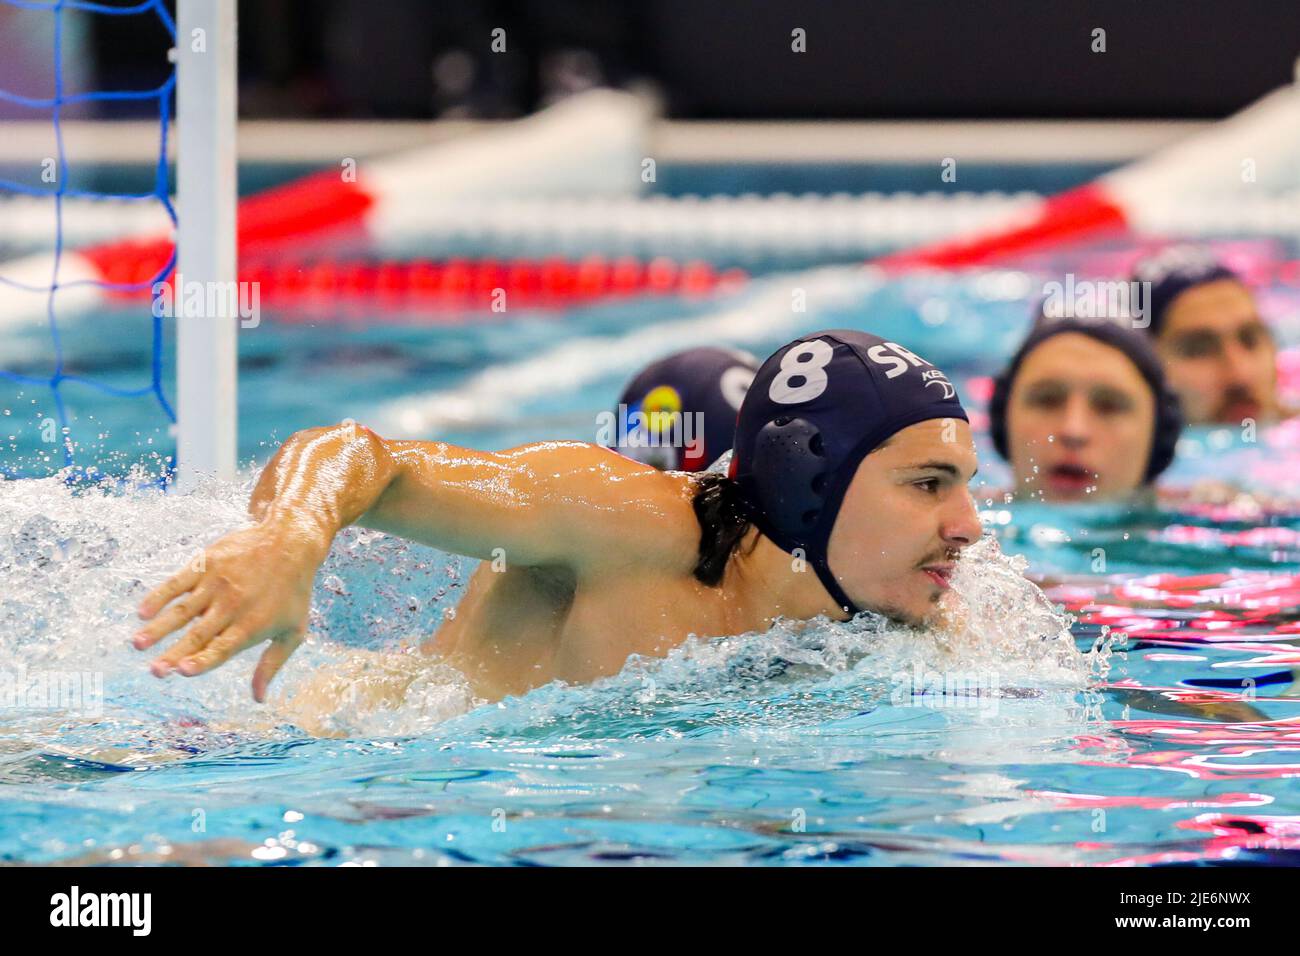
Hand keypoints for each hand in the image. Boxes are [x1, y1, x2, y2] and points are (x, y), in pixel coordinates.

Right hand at [134, 520, 323, 700]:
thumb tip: (259, 699)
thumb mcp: (293, 630)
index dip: (203, 660)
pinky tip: (142, 612)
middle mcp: (232, 605)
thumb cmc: (293, 592)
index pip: (223, 647)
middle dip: (174, 654)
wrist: (291, 541)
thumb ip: (272, 664)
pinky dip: (159, 596)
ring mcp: (217, 583)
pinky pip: (177, 582)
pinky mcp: (206, 564)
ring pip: (182, 610)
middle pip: (198, 634)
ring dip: (159, 628)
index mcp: (251, 625)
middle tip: (154, 671)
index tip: (182, 671)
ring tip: (138, 644)